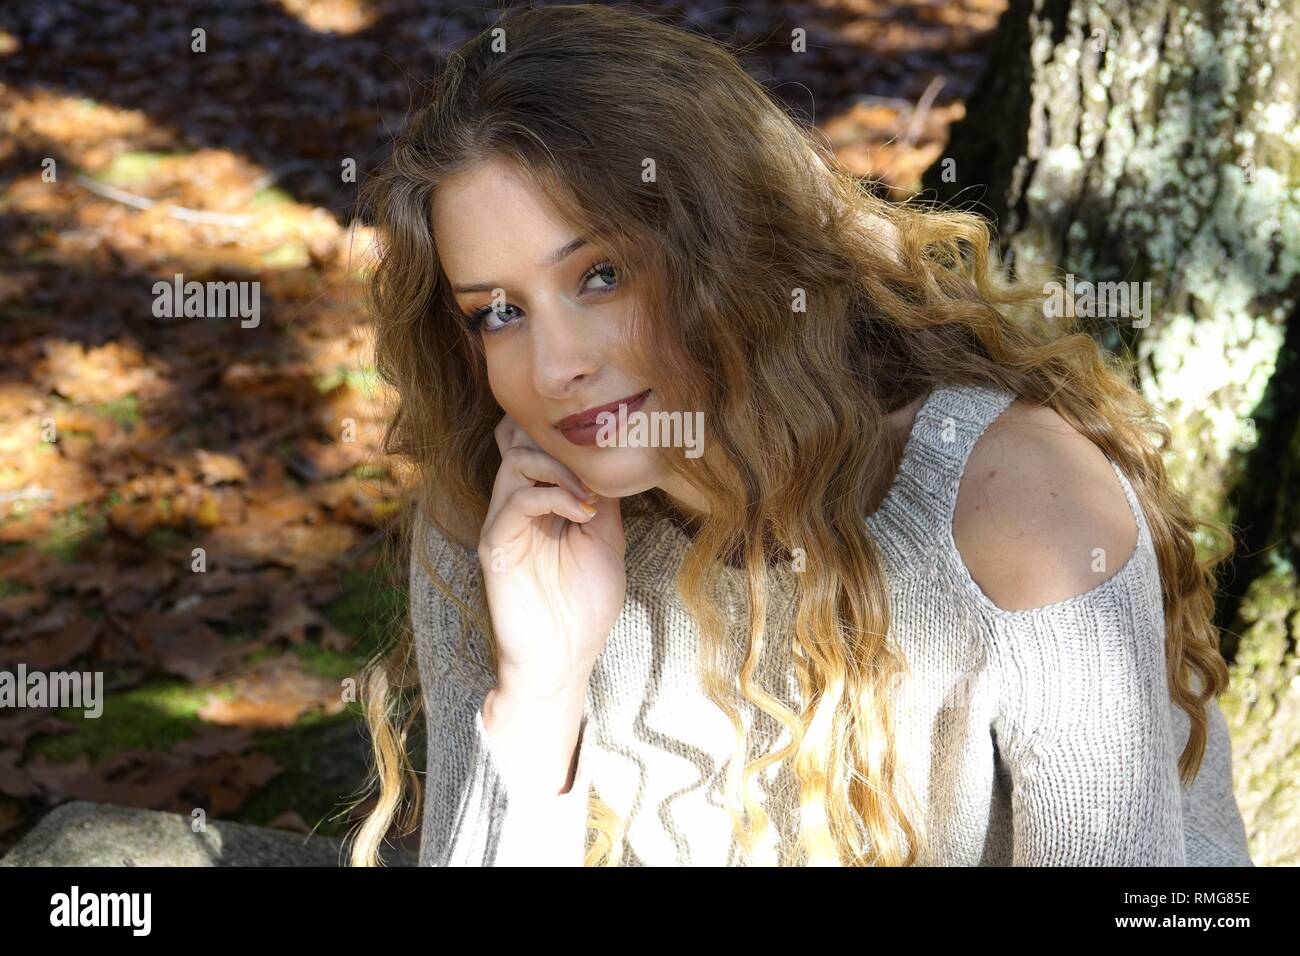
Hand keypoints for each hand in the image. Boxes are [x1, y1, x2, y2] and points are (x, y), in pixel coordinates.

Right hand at [477, 414, 626, 696]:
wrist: (564, 657)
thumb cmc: (585, 604)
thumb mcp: (606, 537)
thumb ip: (600, 495)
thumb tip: (608, 455)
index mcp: (541, 499)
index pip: (536, 442)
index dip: (565, 433)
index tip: (606, 449)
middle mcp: (516, 504)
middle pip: (521, 439)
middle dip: (561, 442)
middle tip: (596, 471)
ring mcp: (503, 521)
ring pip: (517, 460)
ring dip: (561, 468)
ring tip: (590, 499)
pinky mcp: (495, 543)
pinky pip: (516, 498)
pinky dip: (553, 495)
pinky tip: (582, 512)